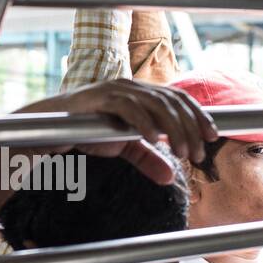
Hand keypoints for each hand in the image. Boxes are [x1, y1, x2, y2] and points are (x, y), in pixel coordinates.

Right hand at [19, 79, 216, 185]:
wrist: (49, 128)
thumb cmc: (85, 132)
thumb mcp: (122, 147)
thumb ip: (147, 159)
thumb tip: (170, 178)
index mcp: (140, 92)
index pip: (177, 98)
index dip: (198, 115)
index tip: (213, 136)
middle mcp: (131, 85)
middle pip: (172, 100)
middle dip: (191, 127)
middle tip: (200, 153)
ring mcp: (116, 89)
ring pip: (156, 104)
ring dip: (174, 129)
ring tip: (183, 152)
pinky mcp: (100, 98)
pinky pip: (128, 108)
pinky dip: (144, 123)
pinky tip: (154, 140)